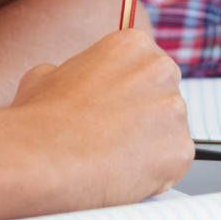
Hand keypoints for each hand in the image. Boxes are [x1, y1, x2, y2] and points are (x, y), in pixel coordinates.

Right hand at [14, 29, 191, 203]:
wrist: (41, 157)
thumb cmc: (39, 118)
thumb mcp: (46, 76)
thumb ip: (73, 72)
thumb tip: (68, 80)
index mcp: (133, 44)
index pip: (146, 68)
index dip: (128, 94)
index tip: (113, 110)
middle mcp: (162, 70)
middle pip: (164, 98)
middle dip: (144, 119)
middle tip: (113, 138)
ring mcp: (175, 111)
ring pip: (169, 134)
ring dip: (147, 148)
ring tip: (111, 159)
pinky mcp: (181, 150)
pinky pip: (172, 165)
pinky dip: (153, 176)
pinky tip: (121, 176)